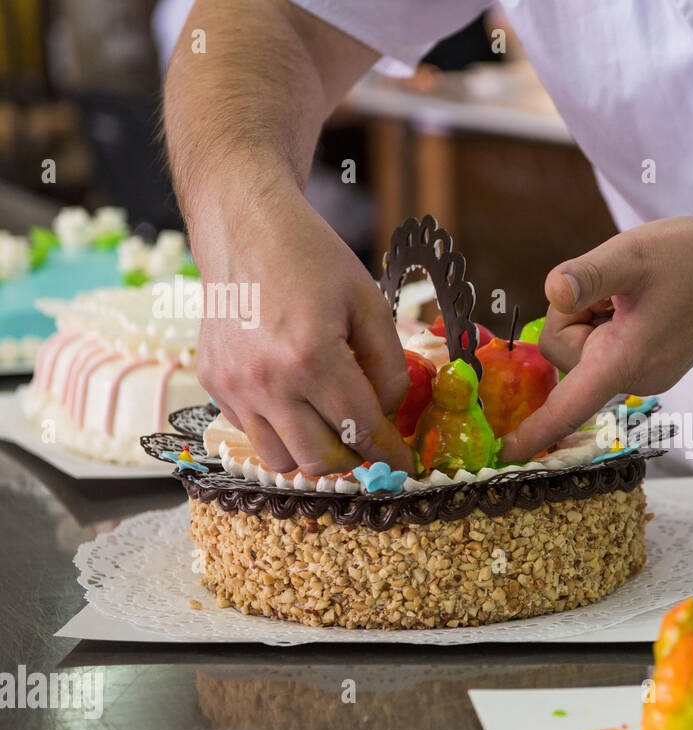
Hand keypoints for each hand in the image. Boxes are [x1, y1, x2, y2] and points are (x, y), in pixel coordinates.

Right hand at [192, 189, 413, 475]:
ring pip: (279, 460)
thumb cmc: (313, 259)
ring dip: (311, 451)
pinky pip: (251, 432)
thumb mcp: (370, 305)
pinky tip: (294, 396)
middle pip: (318, 460)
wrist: (244, 227)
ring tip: (329, 421)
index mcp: (311, 358)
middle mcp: (266, 381)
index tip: (404, 464)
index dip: (389, 453)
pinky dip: (279, 429)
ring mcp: (233, 386)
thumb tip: (386, 415)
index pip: (360, 430)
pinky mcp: (213, 383)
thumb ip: (389, 367)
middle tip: (367, 440)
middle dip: (352, 458)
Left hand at [498, 212, 692, 462]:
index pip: (569, 406)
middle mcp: (634, 378)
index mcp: (624, 360)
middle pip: (565, 352)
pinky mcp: (654, 364)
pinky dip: (612, 321)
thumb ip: (587, 273)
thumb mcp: (633, 253)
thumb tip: (551, 292)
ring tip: (636, 292)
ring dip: (595, 314)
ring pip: (586, 347)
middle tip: (618, 288)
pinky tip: (645, 301)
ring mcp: (646, 374)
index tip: (506, 454)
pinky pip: (608, 346)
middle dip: (576, 314)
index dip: (535, 431)